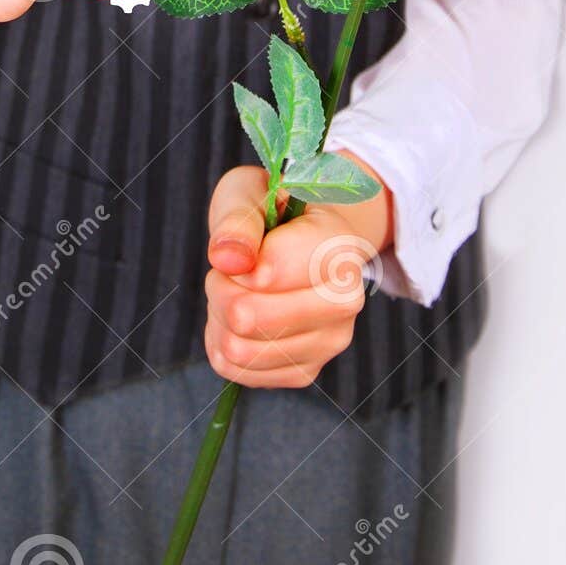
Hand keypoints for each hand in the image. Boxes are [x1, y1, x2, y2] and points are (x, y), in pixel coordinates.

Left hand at [204, 154, 392, 388]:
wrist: (299, 238)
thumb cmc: (271, 210)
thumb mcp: (248, 193)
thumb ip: (237, 220)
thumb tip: (228, 259)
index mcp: (338, 246)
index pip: (270, 270)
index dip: (237, 260)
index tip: (242, 247)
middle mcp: (346, 300)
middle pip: (249, 318)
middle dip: (222, 289)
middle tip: (232, 268)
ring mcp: (330, 341)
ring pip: (239, 348)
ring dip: (220, 316)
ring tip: (237, 290)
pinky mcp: (306, 371)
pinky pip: (238, 371)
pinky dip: (223, 343)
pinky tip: (239, 318)